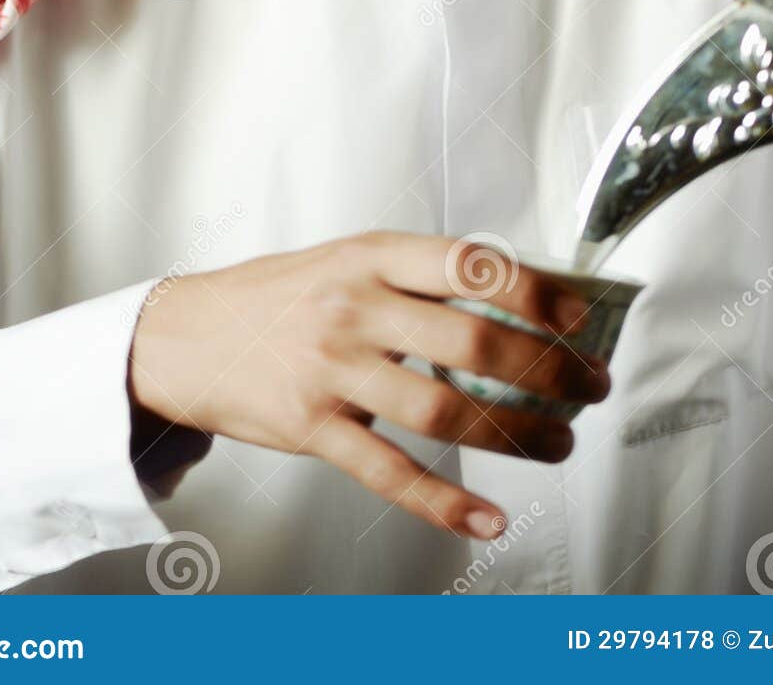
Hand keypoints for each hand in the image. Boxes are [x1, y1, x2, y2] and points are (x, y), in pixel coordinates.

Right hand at [128, 231, 609, 540]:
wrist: (185, 335)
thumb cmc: (276, 296)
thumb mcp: (345, 259)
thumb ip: (415, 276)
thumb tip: (513, 296)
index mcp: (371, 256)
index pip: (470, 266)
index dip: (536, 293)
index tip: (578, 317)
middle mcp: (355, 308)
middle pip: (474, 344)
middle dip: (549, 372)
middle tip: (587, 387)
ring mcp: (333, 371)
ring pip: (445, 410)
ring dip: (518, 435)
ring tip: (557, 442)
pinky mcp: (313, 429)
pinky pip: (391, 472)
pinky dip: (448, 502)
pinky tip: (487, 517)